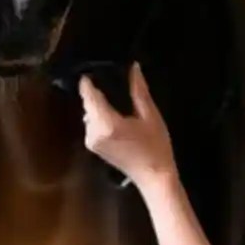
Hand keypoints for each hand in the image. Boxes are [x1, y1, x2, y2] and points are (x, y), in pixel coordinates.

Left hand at [79, 62, 176, 188]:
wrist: (153, 178)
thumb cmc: (156, 146)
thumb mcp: (150, 115)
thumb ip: (139, 90)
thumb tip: (133, 67)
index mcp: (107, 123)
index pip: (89, 95)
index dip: (88, 81)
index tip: (92, 69)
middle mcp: (93, 132)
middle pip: (88, 104)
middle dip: (96, 92)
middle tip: (109, 79)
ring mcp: (90, 141)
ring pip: (89, 114)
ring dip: (98, 105)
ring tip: (114, 97)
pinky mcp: (92, 146)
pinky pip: (91, 124)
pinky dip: (99, 116)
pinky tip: (114, 114)